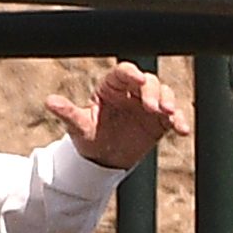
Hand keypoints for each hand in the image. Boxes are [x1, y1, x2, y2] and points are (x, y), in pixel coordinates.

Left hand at [46, 61, 191, 170]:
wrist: (103, 160)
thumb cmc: (89, 138)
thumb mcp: (78, 127)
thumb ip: (68, 113)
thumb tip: (50, 102)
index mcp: (110, 87)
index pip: (123, 73)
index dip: (132, 73)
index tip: (138, 79)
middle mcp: (131, 92)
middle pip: (148, 81)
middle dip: (154, 91)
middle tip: (153, 107)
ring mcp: (148, 105)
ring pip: (164, 94)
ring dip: (170, 102)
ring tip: (170, 115)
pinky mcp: (160, 121)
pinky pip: (174, 116)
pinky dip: (180, 120)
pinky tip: (182, 130)